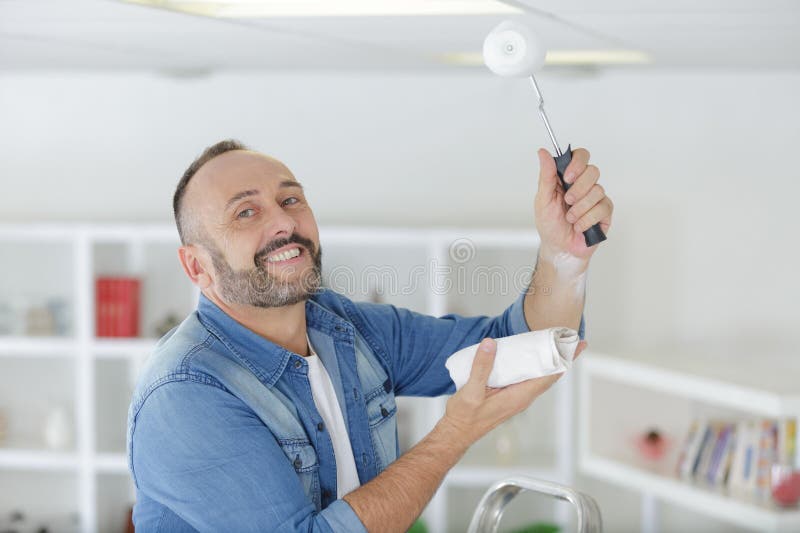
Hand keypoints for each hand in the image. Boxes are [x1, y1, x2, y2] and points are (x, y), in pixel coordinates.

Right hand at [442, 337, 587, 446]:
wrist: (457, 433)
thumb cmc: (465, 417)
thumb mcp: (472, 391)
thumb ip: (482, 367)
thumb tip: (491, 344)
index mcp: (519, 396)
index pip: (550, 376)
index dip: (565, 359)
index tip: (577, 345)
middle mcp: (522, 397)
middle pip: (549, 375)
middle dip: (562, 357)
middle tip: (571, 338)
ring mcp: (516, 396)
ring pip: (539, 376)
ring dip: (549, 359)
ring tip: (555, 341)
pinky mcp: (508, 394)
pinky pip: (527, 377)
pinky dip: (533, 364)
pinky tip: (528, 354)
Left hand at [535, 148, 612, 259]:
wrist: (559, 248)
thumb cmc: (550, 225)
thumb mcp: (543, 199)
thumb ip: (546, 175)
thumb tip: (543, 152)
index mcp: (568, 178)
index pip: (580, 156)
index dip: (577, 163)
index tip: (567, 177)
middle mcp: (584, 185)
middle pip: (593, 171)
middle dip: (578, 189)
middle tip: (567, 201)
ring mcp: (596, 197)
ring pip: (597, 190)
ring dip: (579, 208)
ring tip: (570, 219)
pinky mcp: (604, 212)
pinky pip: (602, 207)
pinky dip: (587, 219)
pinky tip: (579, 226)